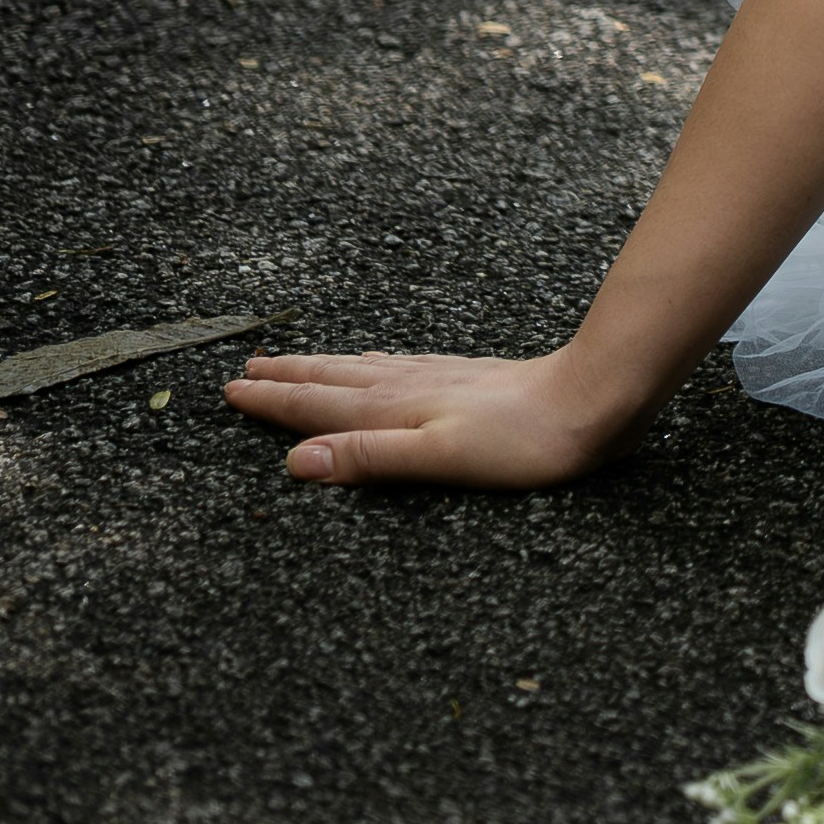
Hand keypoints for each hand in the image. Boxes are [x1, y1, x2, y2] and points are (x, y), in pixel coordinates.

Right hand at [228, 345, 646, 488]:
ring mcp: (436, 377)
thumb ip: (371, 457)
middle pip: (332, 379)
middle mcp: (408, 386)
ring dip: (322, 367)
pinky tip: (376, 366)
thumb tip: (298, 462)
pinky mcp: (464, 377)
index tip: (231, 390)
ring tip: (293, 361)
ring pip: (361, 369)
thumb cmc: (524, 440)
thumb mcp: (440, 458)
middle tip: (245, 370)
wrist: (592, 398)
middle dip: (286, 376)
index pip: (317, 405)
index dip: (272, 401)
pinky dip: (368, 365)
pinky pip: (397, 366)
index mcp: (394, 408)